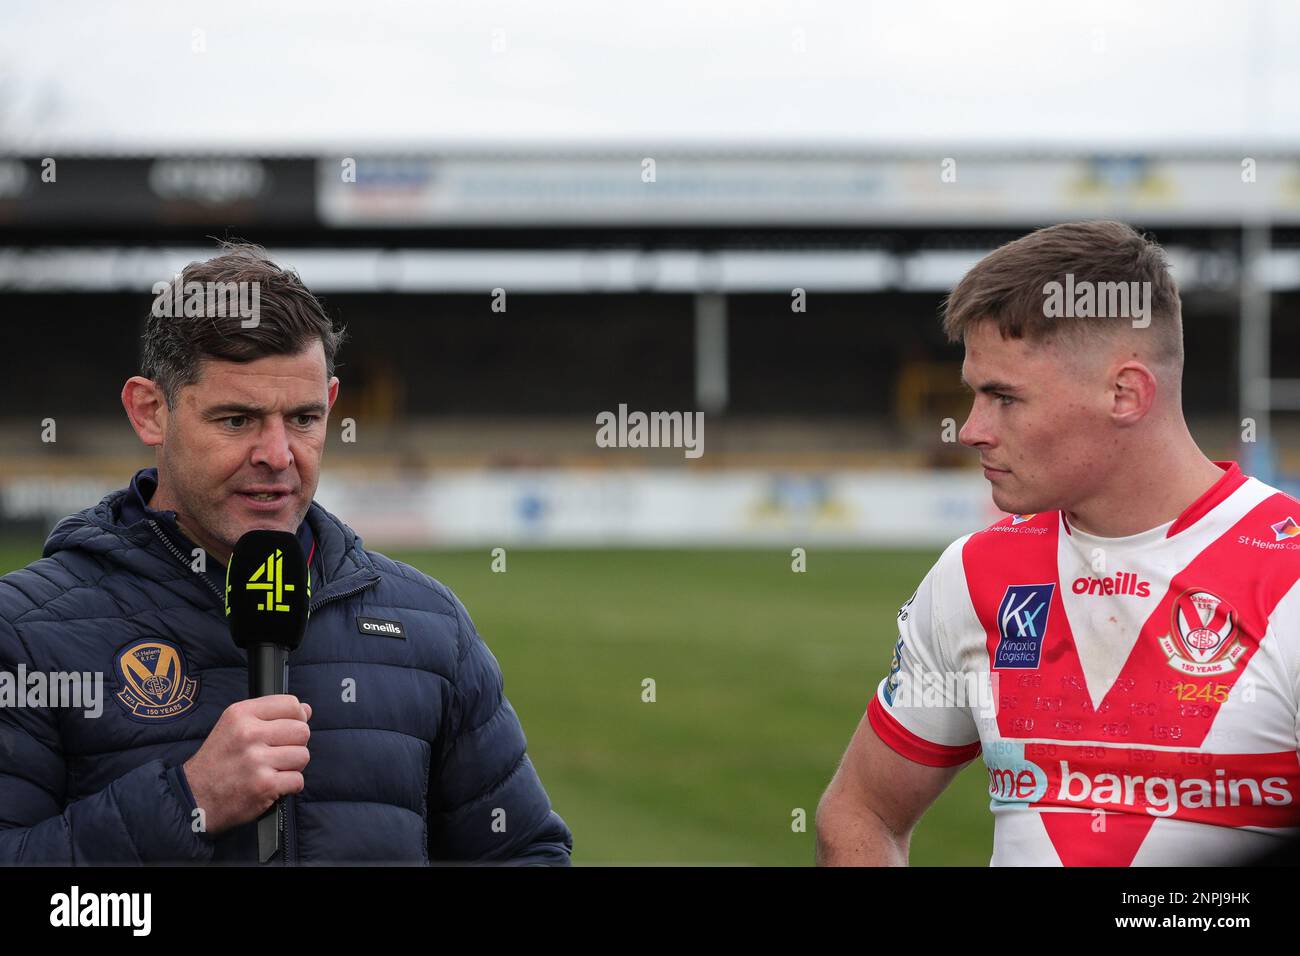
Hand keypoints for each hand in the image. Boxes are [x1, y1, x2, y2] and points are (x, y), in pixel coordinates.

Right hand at [182, 695, 311, 836]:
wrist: (193, 797)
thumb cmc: (217, 762)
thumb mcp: (234, 727)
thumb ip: (269, 715)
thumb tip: (306, 710)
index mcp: (241, 714)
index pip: (291, 704)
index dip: (297, 718)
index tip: (288, 729)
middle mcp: (249, 734)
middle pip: (302, 731)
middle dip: (296, 744)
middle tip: (278, 754)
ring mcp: (256, 760)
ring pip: (303, 756)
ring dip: (293, 767)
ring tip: (273, 770)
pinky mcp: (264, 785)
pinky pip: (298, 780)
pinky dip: (289, 786)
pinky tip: (272, 785)